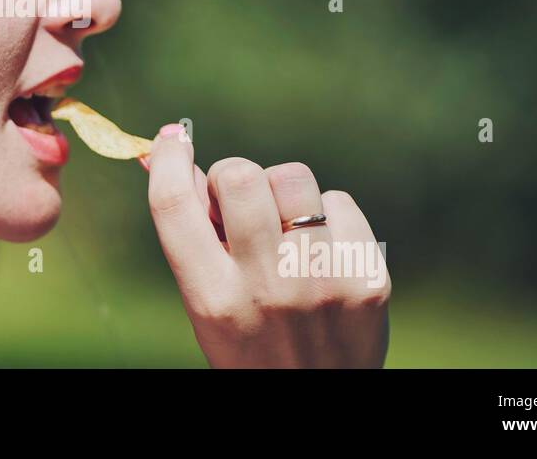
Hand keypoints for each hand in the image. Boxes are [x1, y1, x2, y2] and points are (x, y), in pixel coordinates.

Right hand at [145, 124, 389, 367]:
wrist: (316, 398)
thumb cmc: (250, 340)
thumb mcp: (208, 301)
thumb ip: (193, 235)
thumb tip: (170, 151)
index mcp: (213, 298)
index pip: (175, 206)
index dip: (168, 160)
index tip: (172, 139)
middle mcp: (266, 288)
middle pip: (240, 176)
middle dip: (233, 177)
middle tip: (239, 202)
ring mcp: (322, 282)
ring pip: (293, 178)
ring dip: (281, 193)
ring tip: (284, 227)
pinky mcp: (367, 279)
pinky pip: (339, 203)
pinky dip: (326, 217)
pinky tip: (320, 249)